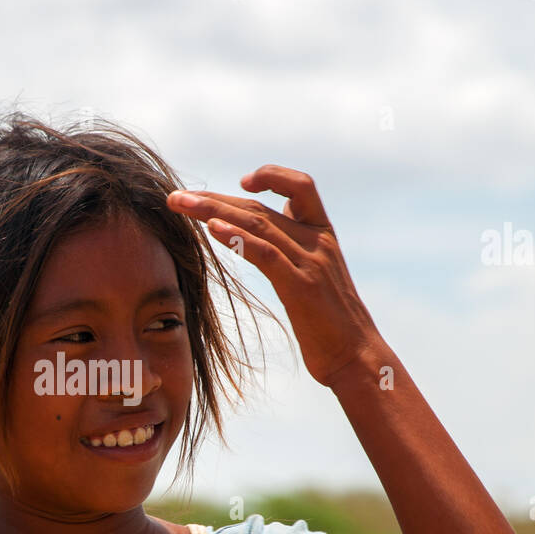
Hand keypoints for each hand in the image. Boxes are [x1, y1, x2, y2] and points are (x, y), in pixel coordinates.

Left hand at [166, 165, 384, 387]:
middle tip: (177, 197)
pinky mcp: (301, 286)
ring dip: (212, 210)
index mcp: (323, 234)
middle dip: (215, 198)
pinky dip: (236, 238)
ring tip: (180, 205)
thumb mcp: (317, 275)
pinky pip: (265, 253)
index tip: (242, 183)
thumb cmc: (330, 322)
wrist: (357, 357)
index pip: (301, 186)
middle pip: (261, 205)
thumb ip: (297, 247)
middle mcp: (318, 241)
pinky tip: (210, 229)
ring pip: (257, 222)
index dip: (271, 176)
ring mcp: (311, 261)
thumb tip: (271, 228)